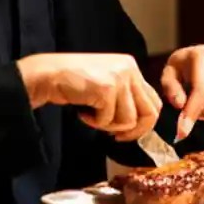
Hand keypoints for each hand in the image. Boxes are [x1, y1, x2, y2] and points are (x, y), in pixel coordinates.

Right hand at [16, 53, 160, 140]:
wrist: (50, 74)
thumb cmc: (74, 81)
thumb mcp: (106, 83)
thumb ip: (124, 96)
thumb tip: (139, 124)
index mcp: (131, 66)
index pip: (153, 100)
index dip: (143, 123)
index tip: (126, 133)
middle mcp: (129, 69)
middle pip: (150, 112)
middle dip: (134, 131)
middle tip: (116, 137)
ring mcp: (119, 78)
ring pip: (129, 120)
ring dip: (108, 126)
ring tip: (92, 117)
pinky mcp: (107, 89)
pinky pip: (109, 120)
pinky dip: (94, 123)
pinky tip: (83, 113)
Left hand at [160, 45, 203, 140]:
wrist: (196, 59)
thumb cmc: (180, 68)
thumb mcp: (168, 74)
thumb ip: (171, 89)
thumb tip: (180, 104)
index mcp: (202, 56)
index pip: (201, 89)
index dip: (192, 112)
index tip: (182, 132)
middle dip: (198, 114)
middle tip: (185, 116)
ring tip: (195, 108)